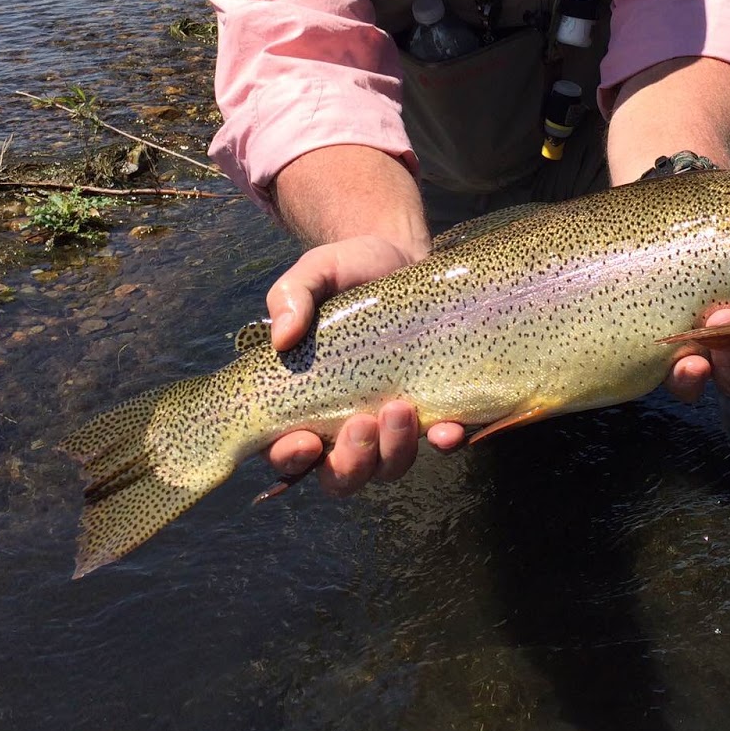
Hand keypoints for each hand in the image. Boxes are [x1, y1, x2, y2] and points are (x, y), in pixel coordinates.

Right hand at [264, 235, 464, 494]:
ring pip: (388, 467)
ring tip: (401, 408)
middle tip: (362, 423)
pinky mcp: (431, 410)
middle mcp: (344, 425)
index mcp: (303, 403)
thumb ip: (291, 297)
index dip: (291, 459)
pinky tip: (448, 430)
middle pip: (341, 475)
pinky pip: (437, 443)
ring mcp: (390, 425)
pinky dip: (442, 443)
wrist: (402, 255)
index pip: (288, 453)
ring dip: (394, 451)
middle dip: (351, 462)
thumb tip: (281, 337)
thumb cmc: (347, 271)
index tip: (306, 441)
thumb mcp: (315, 273)